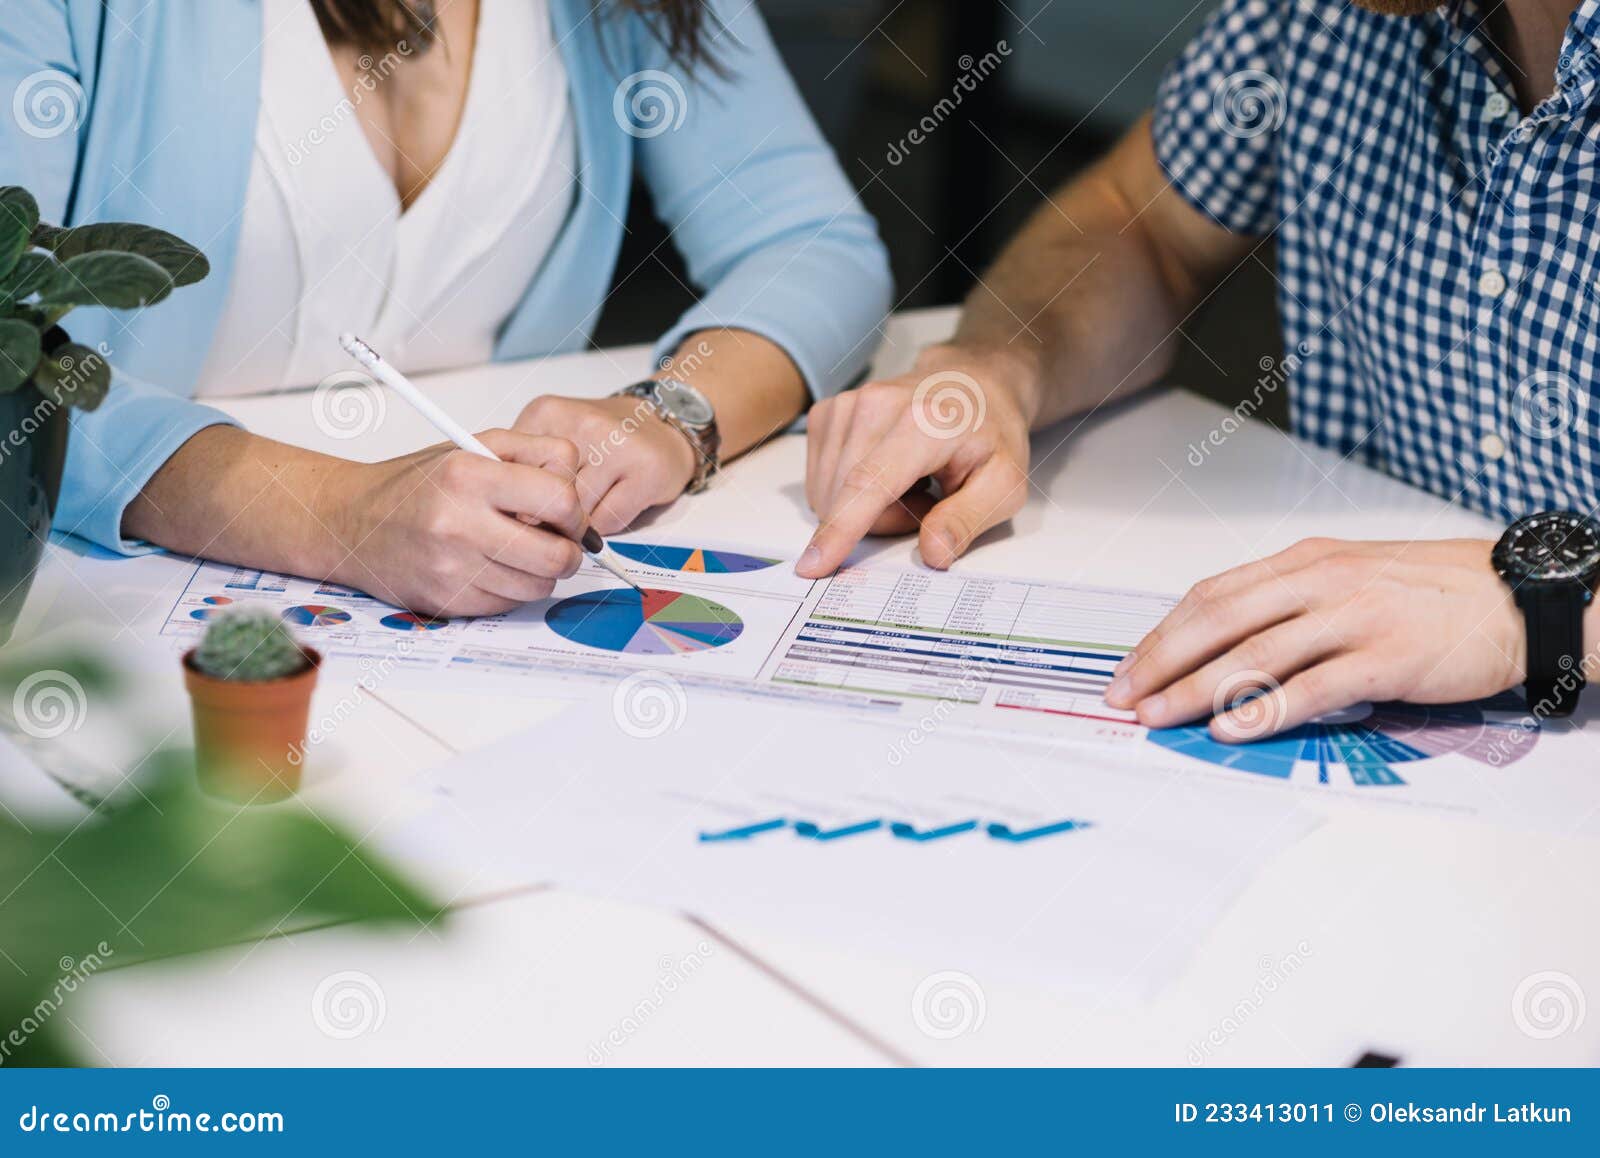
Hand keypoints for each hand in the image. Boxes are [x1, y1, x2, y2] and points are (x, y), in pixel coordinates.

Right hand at [325, 429, 586, 617]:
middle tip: (557, 539)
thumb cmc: (418, 484)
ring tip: (519, 550)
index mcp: (469, 476)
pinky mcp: (449, 602)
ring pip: (539, 587)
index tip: (565, 510)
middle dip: (569, 549)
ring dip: (541, 572)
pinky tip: (491, 566)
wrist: (352, 522)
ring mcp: (453, 569)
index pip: (559, 498)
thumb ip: (534, 453)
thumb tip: (579, 484)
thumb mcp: (473, 447)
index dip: (574, 508)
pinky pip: (510, 605)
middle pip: (558, 555)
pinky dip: (512, 588)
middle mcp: (459, 525)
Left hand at [515, 394, 696, 534]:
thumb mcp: (551, 438)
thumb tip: (514, 519)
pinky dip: (606, 525)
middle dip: (553, 514)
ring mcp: (618, 446)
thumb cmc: (602, 438)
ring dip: (581, 522)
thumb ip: (524, 469)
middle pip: (546, 496)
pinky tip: (614, 502)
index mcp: (547, 413)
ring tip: (594, 498)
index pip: (515, 475)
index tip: (531, 502)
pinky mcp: (647, 472)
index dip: (521, 498)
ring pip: (577, 513)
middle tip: (567, 506)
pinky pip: (608, 520)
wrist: (662, 423)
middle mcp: (583, 424)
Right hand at [797, 345, 1034, 576]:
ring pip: (829, 493)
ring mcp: (847, 405)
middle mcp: (876, 405)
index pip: (868, 482)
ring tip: (910, 482)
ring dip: (867, 506)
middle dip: (884, 521)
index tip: (814, 564)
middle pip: (847, 498)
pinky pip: (821, 479)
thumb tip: (933, 553)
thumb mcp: (1004, 484)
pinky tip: (884, 471)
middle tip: (928, 500)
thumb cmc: (989, 433)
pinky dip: (849, 489)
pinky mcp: (828, 413)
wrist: (972, 382)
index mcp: (923, 422)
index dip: (840, 528)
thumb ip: (968, 520)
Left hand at [1104, 538, 1525, 740]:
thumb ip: (1293, 602)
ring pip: (1253, 655)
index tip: (1130, 667)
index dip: (1164, 634)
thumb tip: (1232, 644)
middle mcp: (1320, 581)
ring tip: (1158, 717)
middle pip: (1218, 621)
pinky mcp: (1385, 657)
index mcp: (1305, 560)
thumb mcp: (1352, 575)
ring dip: (1196, 690)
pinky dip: (1264, 710)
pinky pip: (1311, 687)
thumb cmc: (1435, 591)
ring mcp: (1353, 616)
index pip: (1213, 595)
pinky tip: (1230, 728)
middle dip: (1161, 661)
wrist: (1520, 594)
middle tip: (1124, 696)